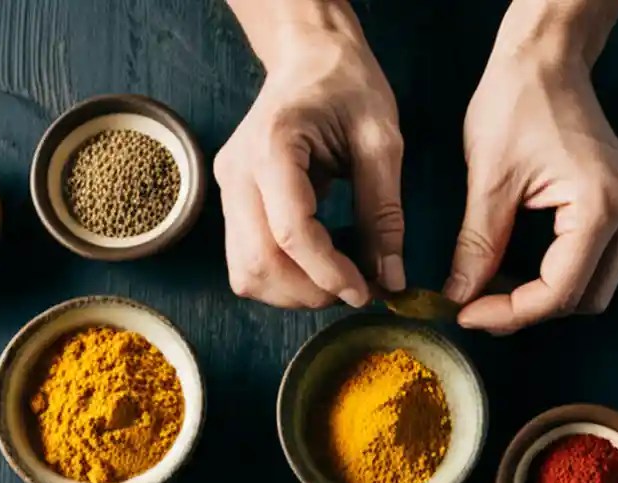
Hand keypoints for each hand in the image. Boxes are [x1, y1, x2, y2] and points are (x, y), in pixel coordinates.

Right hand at [216, 0, 404, 307]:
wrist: (310, 56)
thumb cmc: (348, 86)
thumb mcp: (382, 142)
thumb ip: (384, 213)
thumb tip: (389, 279)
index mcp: (273, 147)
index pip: (291, 232)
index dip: (328, 273)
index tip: (367, 291)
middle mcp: (237, 172)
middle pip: (258, 263)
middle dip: (310, 291)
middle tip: (356, 289)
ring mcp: (227, 188)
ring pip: (246, 272)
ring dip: (293, 291)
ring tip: (338, 279)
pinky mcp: (232, 201)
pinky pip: (247, 260)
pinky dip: (283, 277)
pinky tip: (317, 264)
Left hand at [444, 0, 617, 332]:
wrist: (545, 58)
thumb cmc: (517, 102)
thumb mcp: (489, 180)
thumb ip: (478, 245)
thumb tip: (459, 296)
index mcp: (599, 208)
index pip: (559, 291)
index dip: (510, 313)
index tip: (466, 313)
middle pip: (583, 298)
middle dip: (528, 310)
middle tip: (476, 306)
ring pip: (591, 285)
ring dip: (543, 296)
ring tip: (491, 290)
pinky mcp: (617, 204)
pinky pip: (592, 260)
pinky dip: (555, 274)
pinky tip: (514, 267)